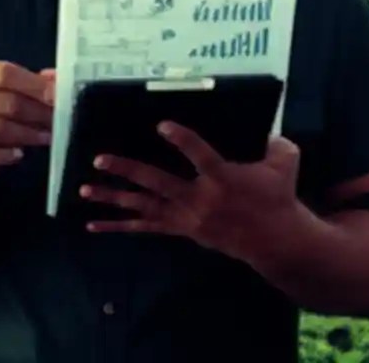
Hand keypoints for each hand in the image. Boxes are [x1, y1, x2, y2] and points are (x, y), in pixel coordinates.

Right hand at [0, 60, 55, 180]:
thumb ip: (27, 87)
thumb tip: (56, 79)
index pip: (4, 72)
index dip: (34, 84)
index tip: (58, 96)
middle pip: (4, 102)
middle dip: (36, 113)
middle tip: (58, 122)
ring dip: (26, 134)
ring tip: (45, 138)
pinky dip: (3, 155)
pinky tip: (19, 155)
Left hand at [80, 120, 305, 262]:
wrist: (275, 242)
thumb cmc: (278, 198)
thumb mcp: (285, 164)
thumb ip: (276, 144)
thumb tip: (268, 127)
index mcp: (223, 179)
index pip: (200, 156)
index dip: (182, 141)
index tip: (162, 126)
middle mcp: (199, 199)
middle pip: (158, 183)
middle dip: (128, 171)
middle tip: (100, 159)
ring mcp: (186, 217)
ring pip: (144, 205)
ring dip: (113, 197)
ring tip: (84, 189)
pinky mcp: (181, 229)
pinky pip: (145, 228)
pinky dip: (117, 227)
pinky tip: (92, 225)